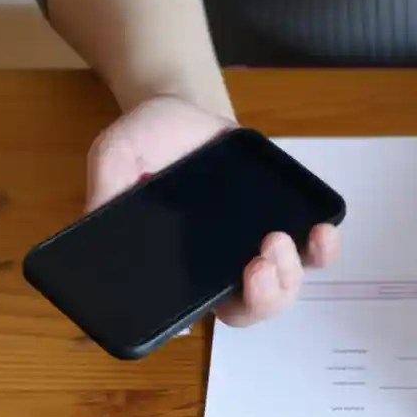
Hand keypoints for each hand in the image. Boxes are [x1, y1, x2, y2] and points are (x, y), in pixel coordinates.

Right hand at [85, 95, 339, 325]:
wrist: (183, 107)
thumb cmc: (147, 141)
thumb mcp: (116, 157)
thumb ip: (107, 190)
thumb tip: (94, 225)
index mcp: (181, 267)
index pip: (203, 309)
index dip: (223, 308)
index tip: (231, 289)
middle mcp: (222, 266)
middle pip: (252, 307)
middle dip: (264, 296)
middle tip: (257, 264)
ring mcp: (255, 246)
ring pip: (285, 285)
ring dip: (290, 273)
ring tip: (280, 240)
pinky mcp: (282, 221)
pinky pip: (311, 250)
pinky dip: (321, 249)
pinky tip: (322, 231)